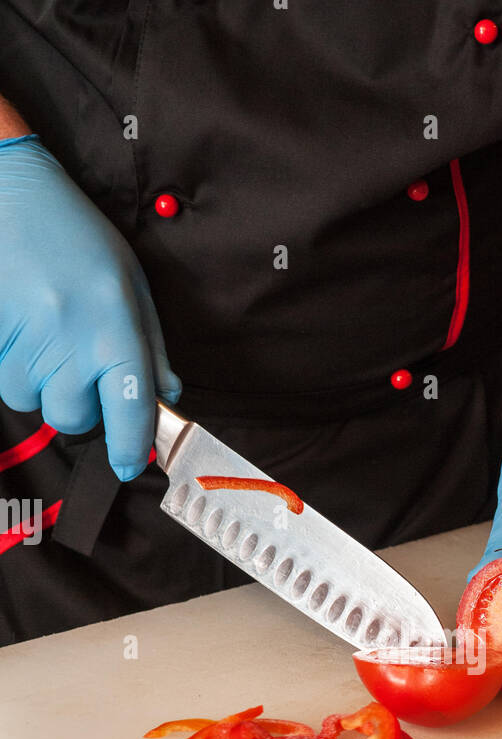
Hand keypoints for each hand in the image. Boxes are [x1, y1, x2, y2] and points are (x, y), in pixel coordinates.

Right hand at [0, 134, 180, 479]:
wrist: (9, 191)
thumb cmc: (76, 237)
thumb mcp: (129, 284)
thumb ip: (151, 346)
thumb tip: (165, 397)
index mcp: (115, 326)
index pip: (131, 409)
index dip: (131, 446)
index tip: (129, 464)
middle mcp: (70, 339)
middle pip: (73, 418)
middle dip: (77, 406)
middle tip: (78, 368)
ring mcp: (24, 339)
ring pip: (31, 401)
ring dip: (39, 384)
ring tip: (44, 337)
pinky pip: (3, 379)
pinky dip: (12, 366)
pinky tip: (20, 329)